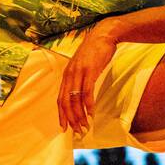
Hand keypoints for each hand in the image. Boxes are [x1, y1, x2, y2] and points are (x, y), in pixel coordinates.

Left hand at [57, 21, 121, 137]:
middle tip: (76, 130)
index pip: (60, 99)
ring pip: (76, 99)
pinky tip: (92, 113)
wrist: (104, 34)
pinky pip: (87, 92)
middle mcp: (70, 75)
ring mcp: (79, 73)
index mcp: (67, 75)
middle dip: (70, 118)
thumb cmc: (95, 51)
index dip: (61, 114)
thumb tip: (80, 94)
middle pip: (66, 102)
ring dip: (80, 115)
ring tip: (85, 125)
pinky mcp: (90, 71)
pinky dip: (89, 104)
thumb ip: (79, 78)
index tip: (64, 127)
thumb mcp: (83, 65)